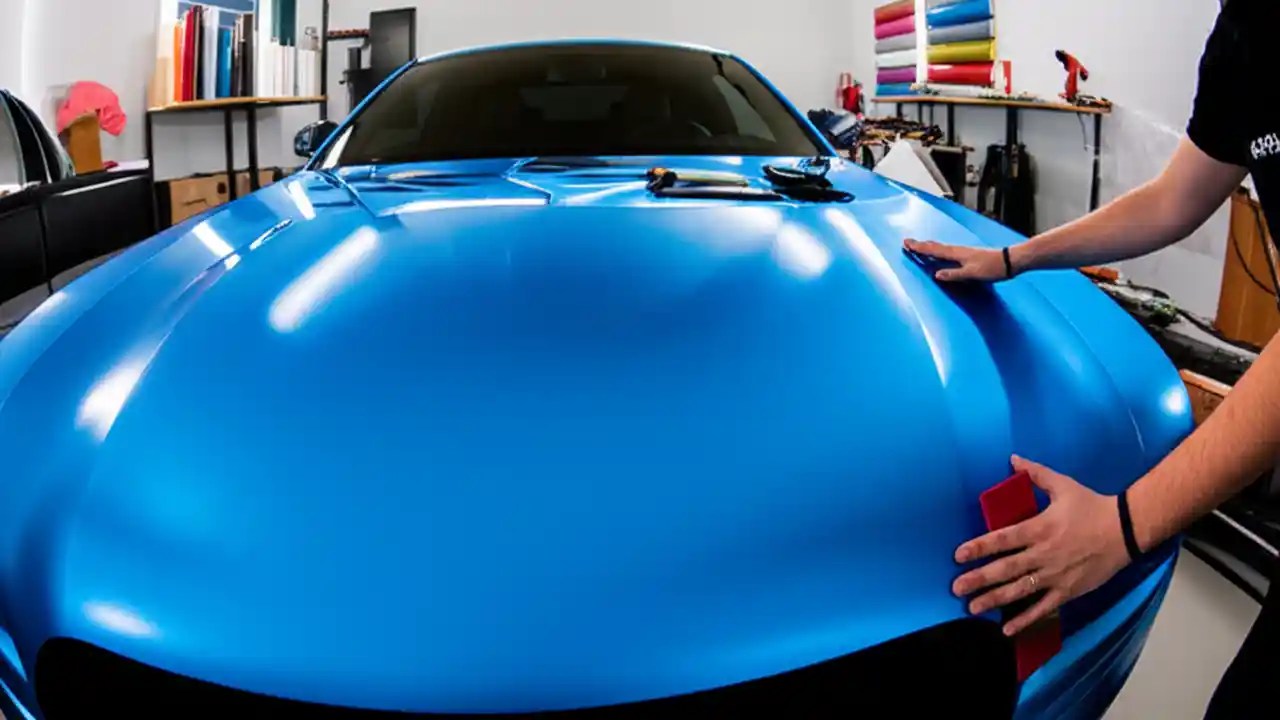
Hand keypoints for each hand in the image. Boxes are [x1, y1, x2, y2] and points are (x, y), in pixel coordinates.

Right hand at [903, 238, 1012, 281]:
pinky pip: (948, 251)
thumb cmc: (992, 268)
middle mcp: (958, 250)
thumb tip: (936, 274)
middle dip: (921, 245)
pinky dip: (939, 250)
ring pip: (941, 247)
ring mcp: (964, 251)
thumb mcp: (972, 274)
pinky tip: (942, 252)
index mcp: (957, 254)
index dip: (919, 248)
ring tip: (920, 245)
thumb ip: (954, 274)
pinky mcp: (968, 255)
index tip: (907, 244)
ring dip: (929, 246)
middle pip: (935, 246)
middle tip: (908, 242)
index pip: (933, 250)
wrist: (1010, 261)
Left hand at [952, 455, 1131, 636]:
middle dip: (979, 579)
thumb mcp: (1063, 485)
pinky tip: (1006, 629)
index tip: (958, 555)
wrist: (1127, 530)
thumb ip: (1035, 473)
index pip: (1003, 539)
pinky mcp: (1068, 590)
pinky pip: (1043, 608)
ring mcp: (1055, 575)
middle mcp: (1044, 554)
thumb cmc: (1092, 506)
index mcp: (1039, 528)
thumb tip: (1013, 458)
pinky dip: (1025, 620)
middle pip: (1006, 569)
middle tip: (956, 587)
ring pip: (1020, 590)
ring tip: (972, 608)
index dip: (979, 547)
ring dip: (995, 599)